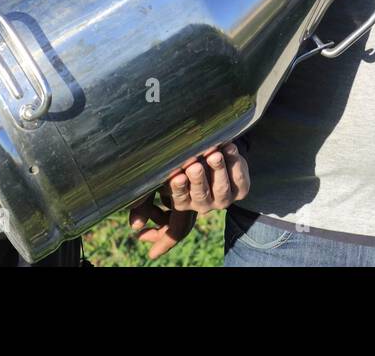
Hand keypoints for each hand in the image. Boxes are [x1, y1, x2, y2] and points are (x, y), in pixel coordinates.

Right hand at [128, 142, 249, 259]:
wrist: (212, 150)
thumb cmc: (183, 159)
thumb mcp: (165, 172)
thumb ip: (148, 191)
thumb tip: (134, 226)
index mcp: (183, 202)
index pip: (179, 200)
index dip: (178, 189)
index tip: (176, 176)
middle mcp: (203, 204)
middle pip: (200, 195)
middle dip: (197, 179)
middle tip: (194, 164)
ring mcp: (222, 198)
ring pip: (221, 190)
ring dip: (217, 171)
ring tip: (214, 154)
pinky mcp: (240, 190)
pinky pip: (239, 181)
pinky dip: (235, 165)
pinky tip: (230, 149)